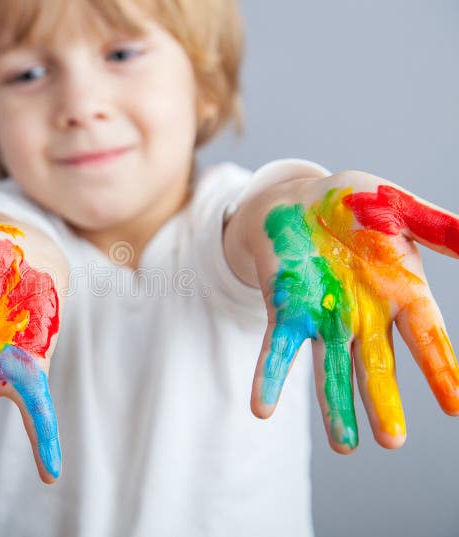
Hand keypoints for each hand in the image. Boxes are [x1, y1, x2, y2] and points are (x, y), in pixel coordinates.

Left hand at [243, 171, 458, 451]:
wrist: (294, 199)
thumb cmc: (351, 202)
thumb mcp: (397, 207)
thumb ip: (436, 226)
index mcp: (399, 291)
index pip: (426, 338)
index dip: (441, 370)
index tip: (456, 406)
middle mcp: (364, 314)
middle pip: (377, 365)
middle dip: (384, 402)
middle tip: (392, 441)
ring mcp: (323, 318)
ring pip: (330, 369)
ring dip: (335, 406)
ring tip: (343, 447)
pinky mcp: (286, 312)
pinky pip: (277, 349)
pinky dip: (270, 376)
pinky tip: (261, 408)